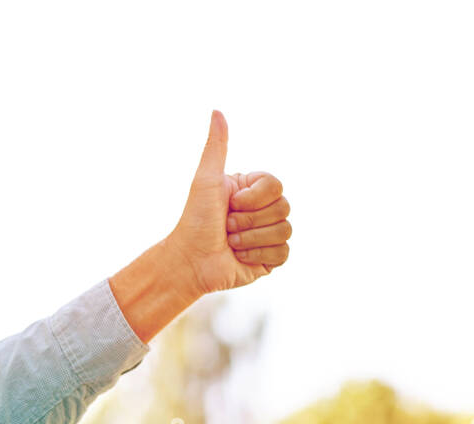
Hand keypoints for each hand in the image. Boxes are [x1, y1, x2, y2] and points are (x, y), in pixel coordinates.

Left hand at [165, 110, 291, 296]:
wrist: (189, 262)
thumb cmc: (195, 220)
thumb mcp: (205, 180)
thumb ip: (216, 146)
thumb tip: (217, 111)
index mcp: (252, 189)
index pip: (276, 185)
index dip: (253, 199)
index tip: (229, 204)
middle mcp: (263, 209)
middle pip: (283, 207)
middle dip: (249, 221)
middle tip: (226, 226)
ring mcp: (269, 234)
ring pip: (284, 230)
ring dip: (251, 239)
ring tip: (230, 242)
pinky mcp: (270, 258)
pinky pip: (283, 253)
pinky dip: (258, 255)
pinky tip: (240, 256)